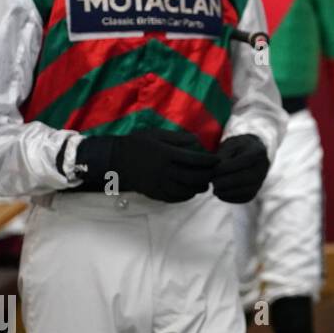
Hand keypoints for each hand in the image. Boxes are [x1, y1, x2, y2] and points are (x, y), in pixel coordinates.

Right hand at [76, 129, 218, 201]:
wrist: (115, 159)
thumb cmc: (137, 143)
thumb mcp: (157, 134)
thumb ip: (178, 137)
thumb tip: (197, 139)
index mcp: (166, 154)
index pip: (194, 160)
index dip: (209, 161)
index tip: (217, 160)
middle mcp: (164, 170)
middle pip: (193, 177)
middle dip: (207, 176)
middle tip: (214, 173)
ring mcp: (158, 184)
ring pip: (185, 190)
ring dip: (198, 188)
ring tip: (204, 183)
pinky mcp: (154, 193)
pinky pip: (174, 198)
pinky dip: (186, 196)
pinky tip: (190, 191)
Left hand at [211, 134, 269, 202]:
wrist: (247, 154)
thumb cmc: (235, 149)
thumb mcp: (229, 146)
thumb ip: (222, 156)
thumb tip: (216, 172)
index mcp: (258, 152)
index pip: (243, 162)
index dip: (227, 167)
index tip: (215, 169)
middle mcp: (263, 167)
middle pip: (246, 178)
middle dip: (226, 182)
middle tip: (213, 181)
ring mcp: (261, 180)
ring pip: (246, 191)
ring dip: (227, 192)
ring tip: (215, 189)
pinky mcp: (255, 191)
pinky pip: (244, 198)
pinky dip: (230, 198)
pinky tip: (221, 193)